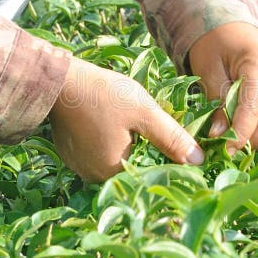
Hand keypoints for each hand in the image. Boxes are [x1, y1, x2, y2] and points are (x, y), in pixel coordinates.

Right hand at [49, 58, 204, 182]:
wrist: (59, 80)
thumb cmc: (103, 94)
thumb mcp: (144, 112)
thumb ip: (171, 138)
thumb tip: (199, 161)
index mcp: (112, 172)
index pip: (148, 173)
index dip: (163, 157)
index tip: (168, 138)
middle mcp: (93, 177)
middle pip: (131, 168)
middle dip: (144, 149)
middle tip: (145, 124)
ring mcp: (79, 166)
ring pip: (114, 160)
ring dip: (125, 145)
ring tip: (127, 122)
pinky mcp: (70, 153)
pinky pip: (97, 153)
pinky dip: (107, 141)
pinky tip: (110, 122)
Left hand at [188, 22, 257, 153]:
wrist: (226, 25)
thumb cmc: (213, 44)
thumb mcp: (208, 72)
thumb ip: (217, 103)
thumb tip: (219, 136)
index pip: (255, 108)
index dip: (240, 134)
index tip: (224, 150)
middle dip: (256, 138)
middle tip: (230, 145)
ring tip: (236, 136)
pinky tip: (244, 125)